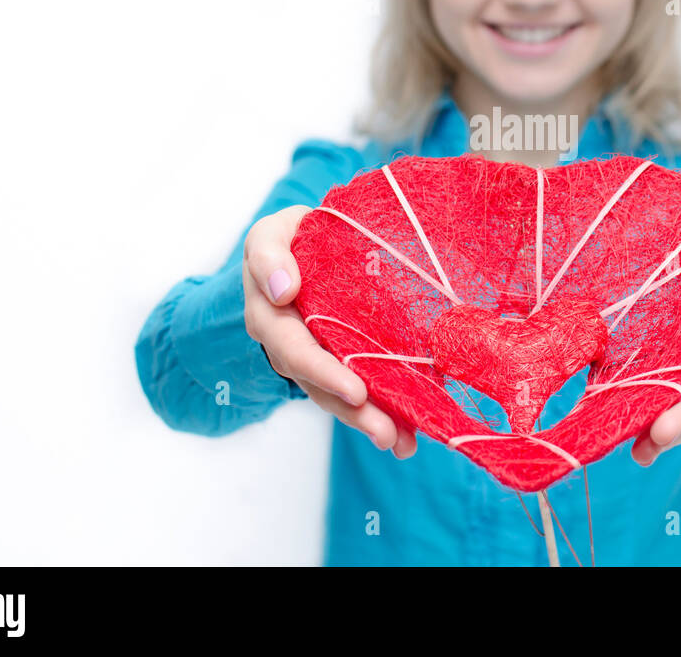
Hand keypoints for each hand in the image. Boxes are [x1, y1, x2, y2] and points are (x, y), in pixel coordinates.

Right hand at [242, 205, 417, 458]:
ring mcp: (318, 360)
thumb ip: (269, 257)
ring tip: (403, 443)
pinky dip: (386, 410)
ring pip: (341, 398)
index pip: (296, 352)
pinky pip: (360, 391)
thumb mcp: (269, 236)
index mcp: (272, 318)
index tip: (356, 392)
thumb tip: (283, 290)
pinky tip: (412, 431)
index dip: (325, 374)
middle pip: (323, 387)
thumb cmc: (289, 241)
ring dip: (371, 421)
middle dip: (355, 413)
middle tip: (388, 434)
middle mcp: (292, 348)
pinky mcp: (343, 364)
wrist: (303, 248)